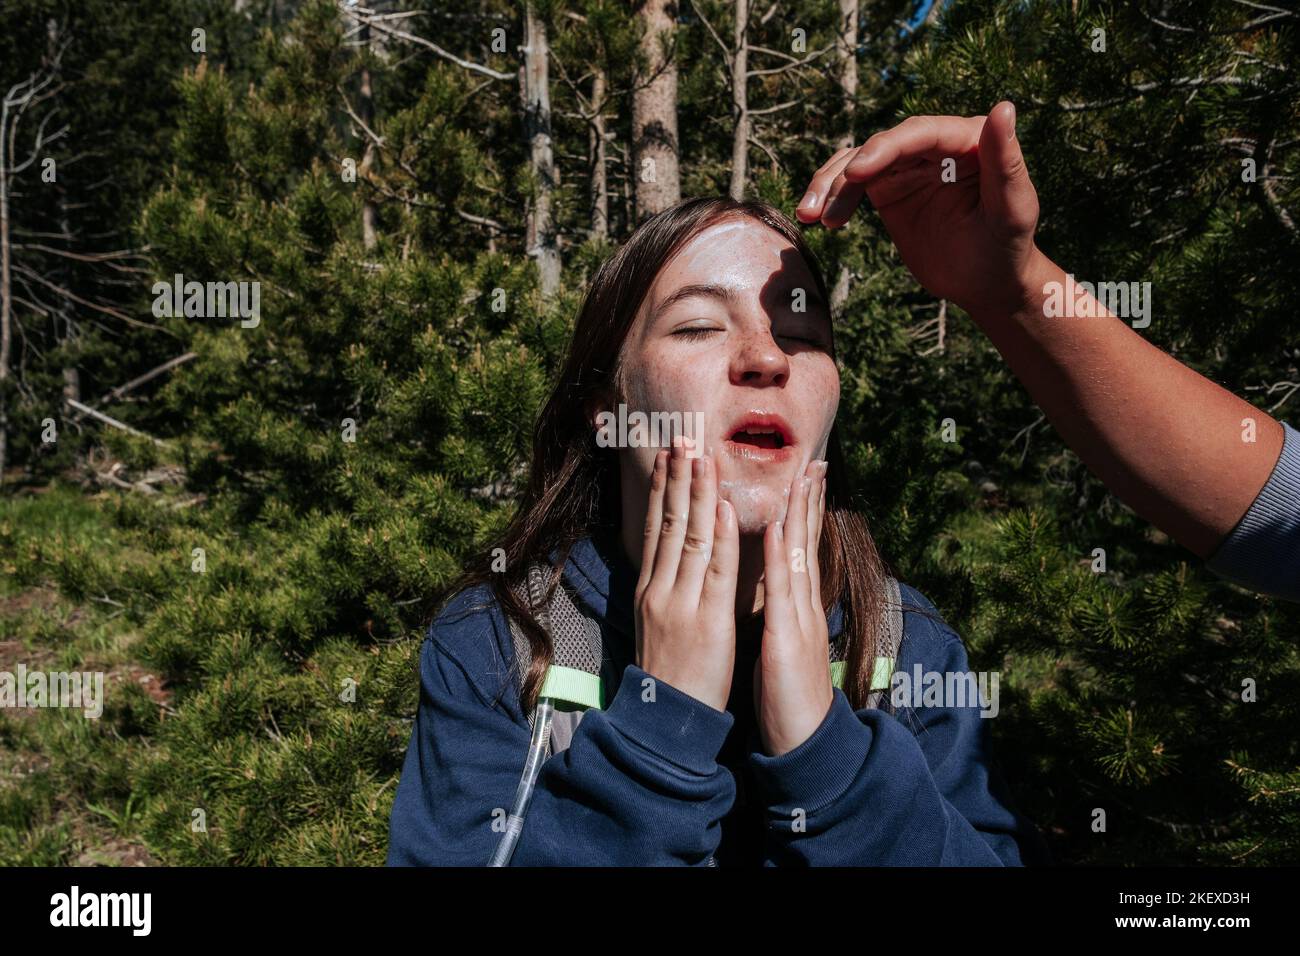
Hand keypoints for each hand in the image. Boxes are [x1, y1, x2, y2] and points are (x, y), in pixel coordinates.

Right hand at [634, 436, 739, 711]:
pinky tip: (726, 508)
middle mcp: (660, 589)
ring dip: (699, 493)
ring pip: (692, 537)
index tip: (668, 456)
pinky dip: (723, 537)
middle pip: (670, 522)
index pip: (655, 528)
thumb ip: (663, 591)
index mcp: (649, 589)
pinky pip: (716, 571)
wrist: (666, 720)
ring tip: (703, 457)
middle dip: (677, 477)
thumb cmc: (670, 676)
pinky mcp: (707, 620)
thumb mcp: (655, 625)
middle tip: (683, 437)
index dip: (662, 489)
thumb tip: (667, 563)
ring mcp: (681, 602)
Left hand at [753, 459, 831, 756]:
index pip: (800, 549)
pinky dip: (783, 555)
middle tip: (814, 461)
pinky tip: (781, 526)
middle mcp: (804, 604)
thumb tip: (775, 589)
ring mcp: (800, 617)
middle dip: (810, 501)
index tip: (804, 477)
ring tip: (802, 476)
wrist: (804, 738)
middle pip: (807, 543)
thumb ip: (783, 612)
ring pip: (800, 555)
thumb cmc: (787, 692)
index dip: (802, 513)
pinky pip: (784, 589)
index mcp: (798, 605)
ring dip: (801, 513)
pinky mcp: (790, 635)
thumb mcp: (784, 642)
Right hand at [795, 101, 1047, 319]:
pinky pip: (851, 184)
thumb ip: (1006, 160)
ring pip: (858, 161)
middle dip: (847, 171)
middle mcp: (934, 145)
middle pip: (881, 144)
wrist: (987, 282)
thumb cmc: (1009, 245)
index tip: (856, 174)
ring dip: (829, 184)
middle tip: (822, 207)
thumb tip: (1004, 107)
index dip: (884, 149)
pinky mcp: (888, 189)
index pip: (920, 134)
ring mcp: (907, 166)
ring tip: (809, 216)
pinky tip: (821, 221)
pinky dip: (831, 198)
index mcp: (968, 139)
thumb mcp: (1014, 208)